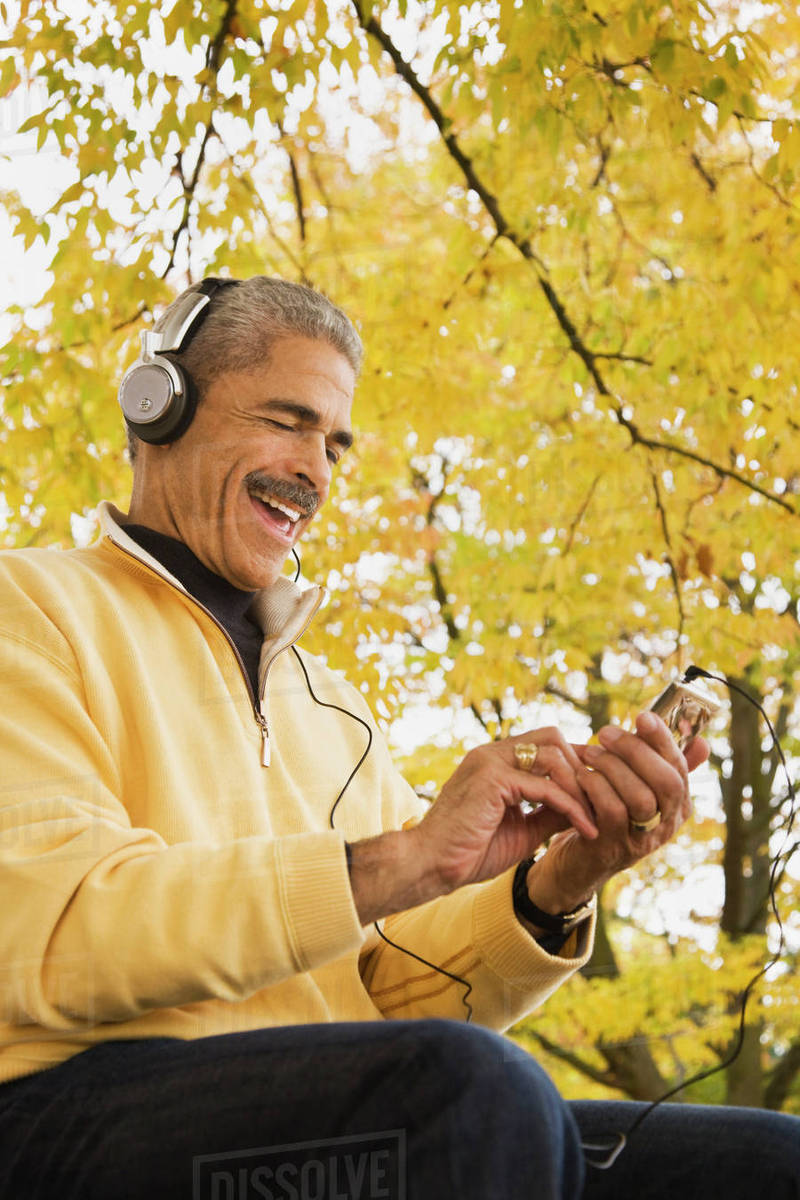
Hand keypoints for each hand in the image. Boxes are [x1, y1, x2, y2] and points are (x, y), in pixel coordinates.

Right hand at [411, 727, 598, 895]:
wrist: (431, 866)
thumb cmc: (469, 852)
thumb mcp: (523, 829)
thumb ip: (550, 812)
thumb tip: (586, 807)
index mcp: (495, 760)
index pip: (544, 742)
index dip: (575, 761)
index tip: (600, 789)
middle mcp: (492, 753)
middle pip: (552, 736)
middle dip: (580, 766)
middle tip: (601, 799)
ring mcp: (490, 761)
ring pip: (553, 756)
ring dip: (580, 788)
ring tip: (595, 818)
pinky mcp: (492, 778)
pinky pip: (545, 787)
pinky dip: (571, 807)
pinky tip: (585, 828)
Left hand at [524, 712, 708, 913]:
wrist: (577, 860)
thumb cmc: (607, 811)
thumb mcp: (635, 785)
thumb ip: (659, 761)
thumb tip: (701, 740)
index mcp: (677, 805)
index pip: (680, 768)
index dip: (663, 740)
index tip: (643, 716)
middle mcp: (666, 825)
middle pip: (667, 783)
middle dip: (637, 751)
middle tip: (606, 732)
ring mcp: (642, 839)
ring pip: (641, 797)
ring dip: (613, 767)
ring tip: (591, 751)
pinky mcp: (613, 847)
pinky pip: (613, 810)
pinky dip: (596, 786)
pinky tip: (581, 775)